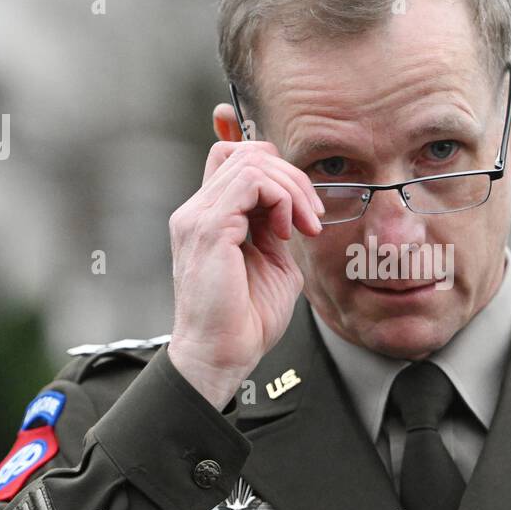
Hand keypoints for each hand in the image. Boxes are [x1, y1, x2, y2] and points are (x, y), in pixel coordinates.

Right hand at [166, 138, 323, 408]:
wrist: (223, 355)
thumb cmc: (245, 320)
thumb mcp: (272, 262)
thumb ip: (276, 228)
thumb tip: (291, 205)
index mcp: (209, 218)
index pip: (230, 158)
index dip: (271, 164)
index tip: (302, 203)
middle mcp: (197, 211)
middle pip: (246, 154)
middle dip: (292, 178)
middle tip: (312, 218)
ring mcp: (198, 217)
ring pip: (251, 162)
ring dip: (291, 188)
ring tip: (303, 226)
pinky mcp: (209, 229)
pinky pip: (251, 182)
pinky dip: (281, 199)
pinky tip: (288, 231)